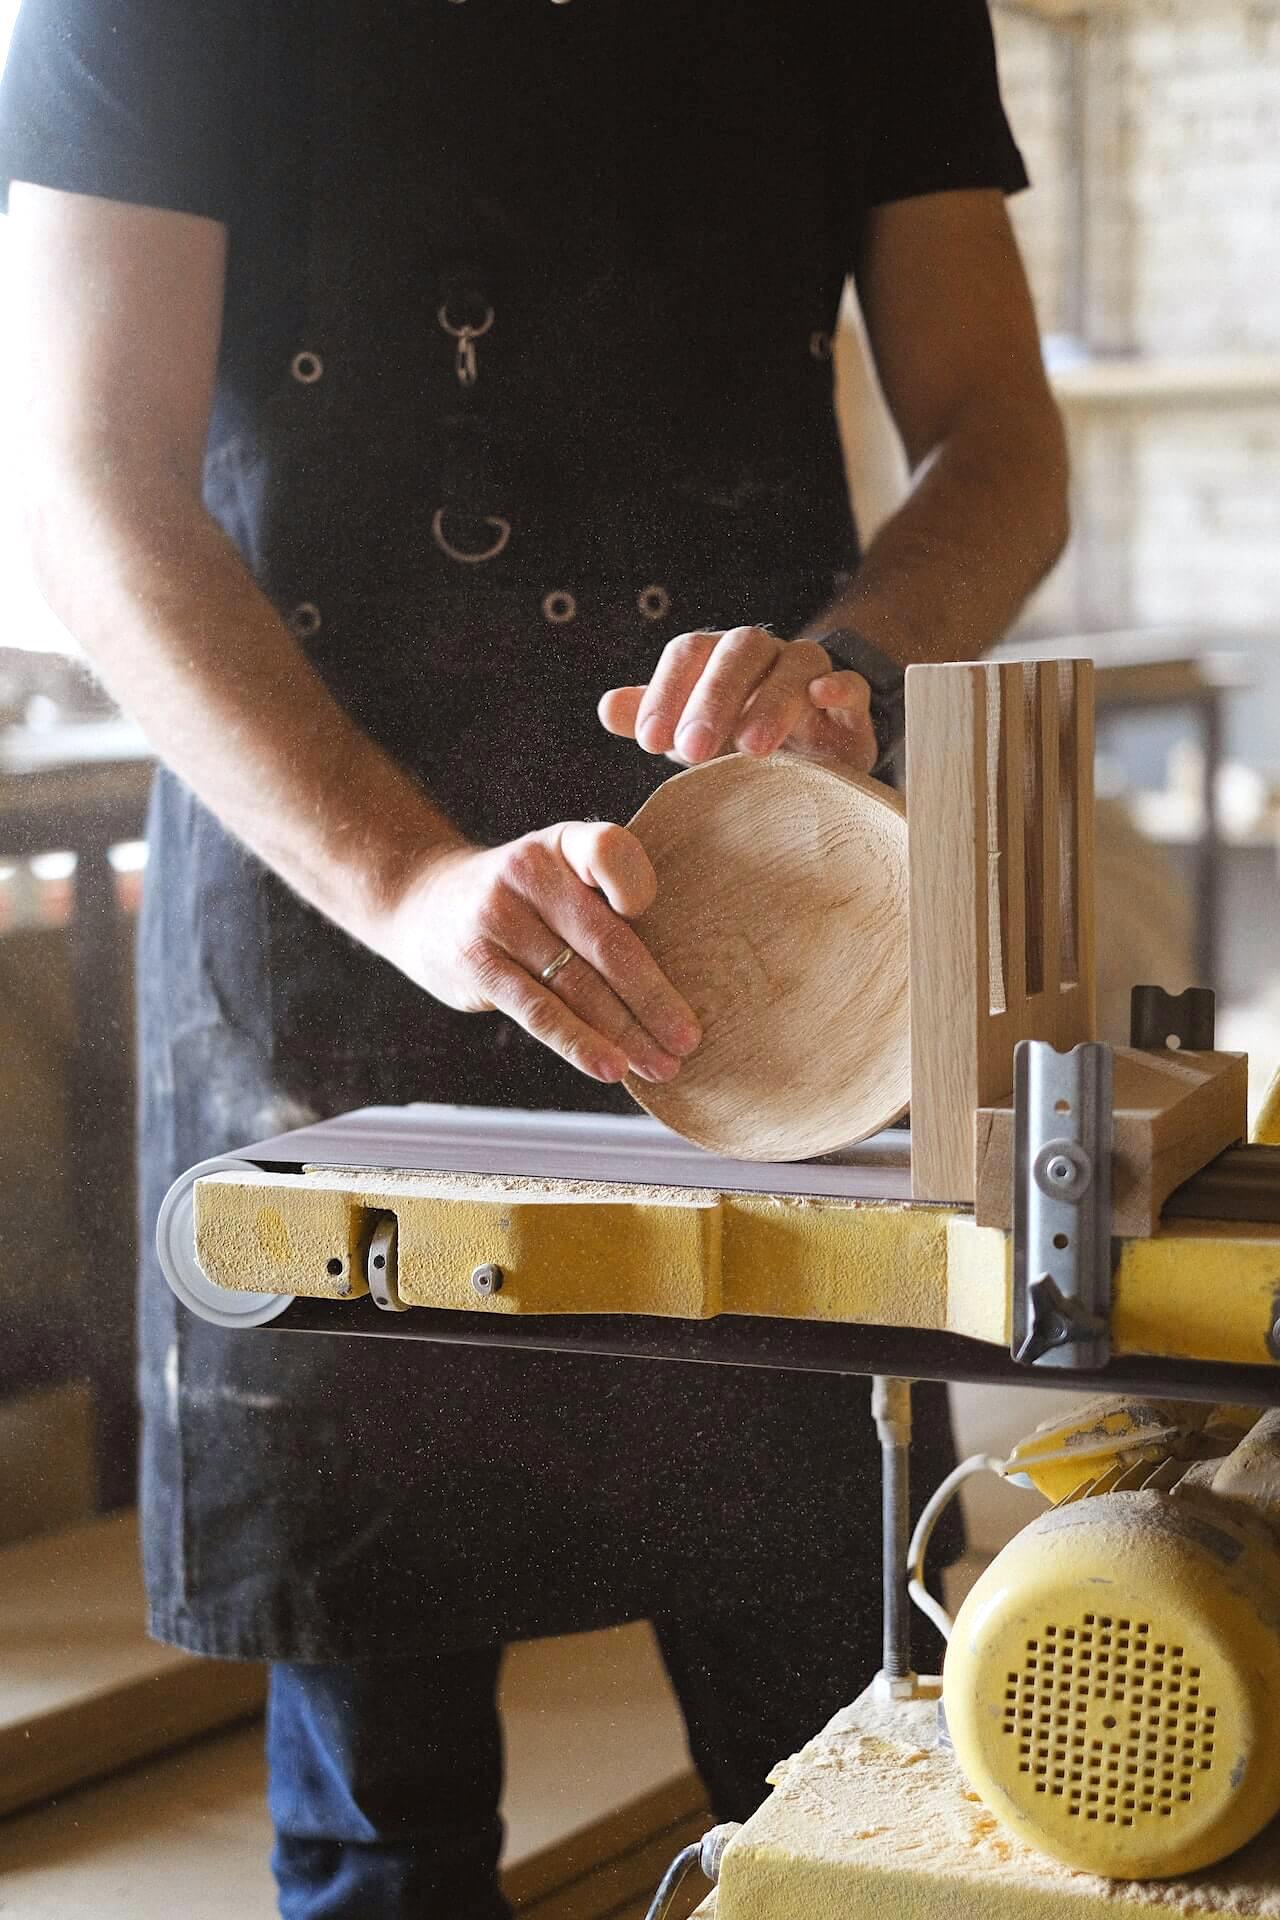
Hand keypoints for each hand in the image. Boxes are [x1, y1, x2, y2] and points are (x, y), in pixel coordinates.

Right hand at [371, 825, 701, 1084]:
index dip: (638, 884)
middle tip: (688, 1039)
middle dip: (654, 997)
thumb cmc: (525, 898)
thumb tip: (684, 977)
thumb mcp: (560, 873)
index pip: (609, 851)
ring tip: (662, 1066)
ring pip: (577, 986)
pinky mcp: (478, 964)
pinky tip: (611, 1067)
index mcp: (563, 844)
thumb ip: (608, 902)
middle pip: (605, 941)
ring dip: (627, 1033)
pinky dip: (580, 1043)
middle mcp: (529, 872)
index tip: (664, 921)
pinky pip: (539, 1012)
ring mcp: (498, 918)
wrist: (426, 902)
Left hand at [598, 626, 878, 772]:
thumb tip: (607, 707)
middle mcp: (766, 657)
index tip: (648, 741)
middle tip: (691, 749)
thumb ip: (652, 719)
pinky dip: (838, 687)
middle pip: (740, 652)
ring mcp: (812, 676)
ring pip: (796, 665)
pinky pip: (852, 683)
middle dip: (712, 699)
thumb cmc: (741, 740)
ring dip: (770, 703)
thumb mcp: (692, 733)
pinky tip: (822, 698)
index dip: (667, 690)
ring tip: (750, 749)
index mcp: (720, 659)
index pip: (689, 653)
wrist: (814, 760)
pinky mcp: (853, 708)